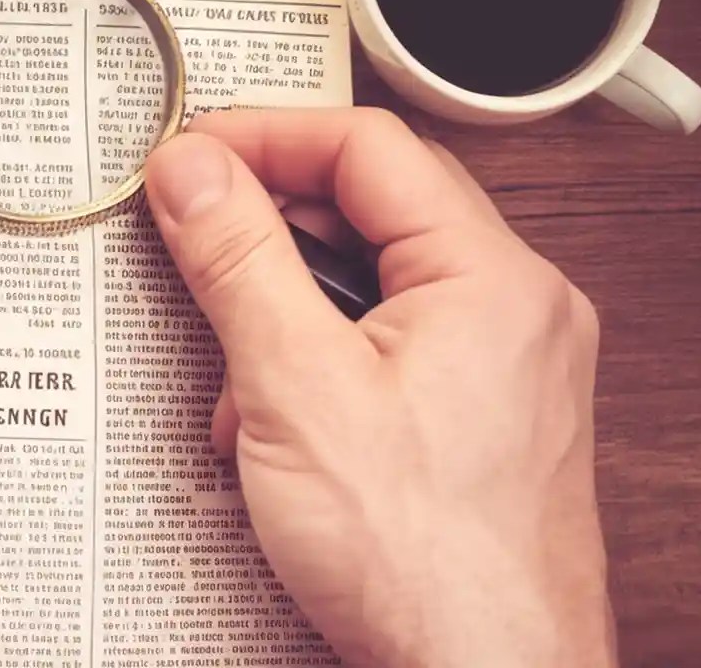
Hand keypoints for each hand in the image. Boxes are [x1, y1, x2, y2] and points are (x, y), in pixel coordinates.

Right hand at [143, 109, 615, 667]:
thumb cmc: (424, 562)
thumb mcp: (296, 390)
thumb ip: (239, 263)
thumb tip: (192, 172)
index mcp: (491, 278)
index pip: (366, 149)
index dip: (264, 138)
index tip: (188, 157)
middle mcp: (512, 309)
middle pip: (371, 213)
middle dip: (268, 238)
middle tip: (193, 243)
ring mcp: (499, 365)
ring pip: (370, 287)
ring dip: (284, 317)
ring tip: (236, 379)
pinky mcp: (474, 416)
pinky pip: (385, 349)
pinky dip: (316, 368)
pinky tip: (272, 428)